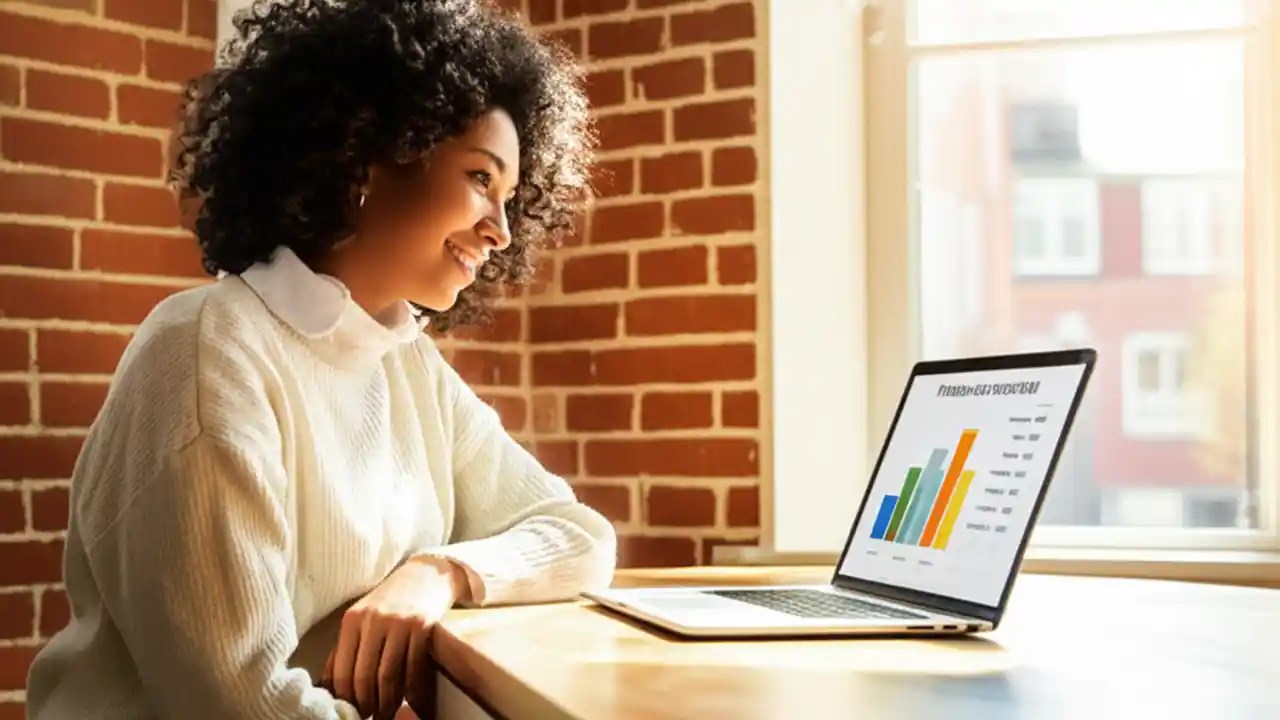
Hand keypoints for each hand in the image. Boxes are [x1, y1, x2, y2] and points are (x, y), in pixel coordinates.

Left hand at [322, 556, 467, 718]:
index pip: (342, 671)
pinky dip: (411, 689)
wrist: (427, 574)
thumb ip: (347, 647)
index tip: (353, 712)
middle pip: (363, 676)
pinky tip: (410, 700)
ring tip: (388, 714)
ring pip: (388, 675)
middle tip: (371, 717)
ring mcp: (398, 623)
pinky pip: (413, 667)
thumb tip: (330, 685)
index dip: (346, 699)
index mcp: (352, 621)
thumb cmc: (392, 600)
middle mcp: (372, 621)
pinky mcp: (421, 625)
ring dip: (388, 702)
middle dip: (366, 704)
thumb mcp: (364, 617)